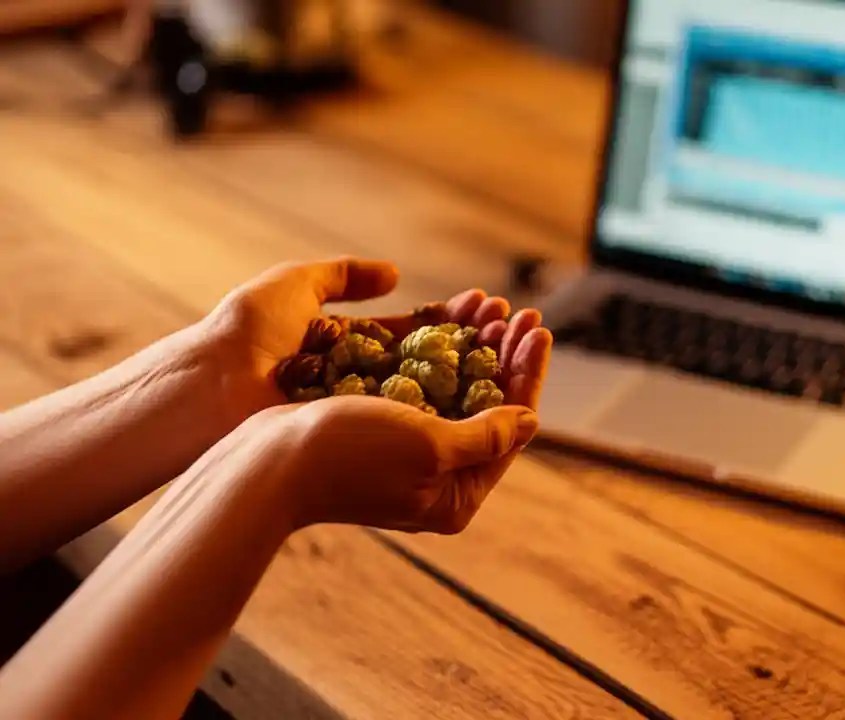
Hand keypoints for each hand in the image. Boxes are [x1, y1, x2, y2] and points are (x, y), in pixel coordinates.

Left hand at [198, 257, 519, 424]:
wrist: (212, 389)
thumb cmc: (245, 335)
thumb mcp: (294, 286)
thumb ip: (344, 275)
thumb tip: (394, 273)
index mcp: (346, 346)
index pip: (414, 332)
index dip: (454, 320)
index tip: (489, 306)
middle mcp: (361, 382)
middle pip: (432, 361)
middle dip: (476, 342)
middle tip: (515, 324)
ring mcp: (363, 412)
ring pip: (434, 390)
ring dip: (477, 370)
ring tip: (513, 346)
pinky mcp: (362, 436)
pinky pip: (418, 421)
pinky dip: (456, 405)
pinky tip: (490, 388)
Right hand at [263, 307, 551, 533]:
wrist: (263, 463)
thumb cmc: (345, 456)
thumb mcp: (428, 446)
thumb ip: (484, 437)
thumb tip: (530, 422)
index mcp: (455, 497)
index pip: (511, 429)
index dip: (527, 375)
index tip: (537, 329)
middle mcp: (435, 483)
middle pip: (489, 410)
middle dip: (505, 358)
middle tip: (521, 313)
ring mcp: (407, 460)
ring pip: (457, 395)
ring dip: (475, 351)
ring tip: (491, 309)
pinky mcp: (380, 436)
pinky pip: (423, 390)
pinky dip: (438, 357)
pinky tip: (450, 324)